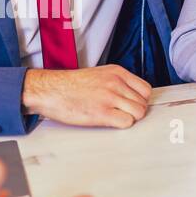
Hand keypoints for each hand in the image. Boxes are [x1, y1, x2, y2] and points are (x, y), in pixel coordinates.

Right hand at [21, 65, 151, 127]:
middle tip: (122, 113)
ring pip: (139, 113)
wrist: (50, 90)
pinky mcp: (102, 113)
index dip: (140, 100)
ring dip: (130, 118)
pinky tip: (110, 121)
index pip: (145, 89)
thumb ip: (117, 82)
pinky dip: (122, 124)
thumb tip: (131, 96)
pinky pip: (127, 122)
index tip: (132, 105)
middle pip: (143, 103)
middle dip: (135, 110)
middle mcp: (115, 83)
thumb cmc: (70, 85)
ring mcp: (109, 97)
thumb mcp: (98, 74)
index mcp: (116, 72)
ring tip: (115, 117)